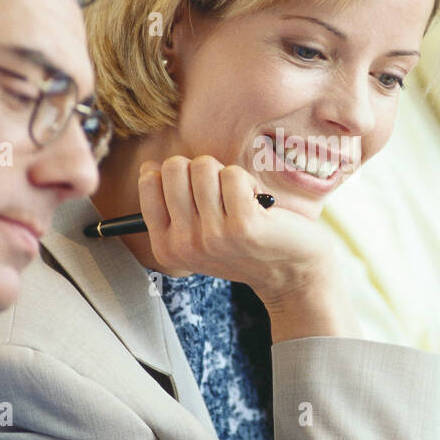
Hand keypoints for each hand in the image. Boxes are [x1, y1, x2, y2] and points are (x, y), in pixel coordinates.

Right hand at [137, 155, 354, 340]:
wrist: (292, 273)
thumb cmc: (245, 246)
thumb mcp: (197, 236)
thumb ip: (170, 207)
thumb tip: (148, 168)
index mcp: (167, 247)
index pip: (150, 182)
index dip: (179, 175)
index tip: (200, 197)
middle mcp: (185, 245)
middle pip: (175, 168)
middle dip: (203, 171)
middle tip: (224, 198)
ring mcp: (212, 237)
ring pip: (204, 166)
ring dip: (227, 176)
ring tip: (242, 202)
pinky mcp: (242, 225)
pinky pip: (233, 175)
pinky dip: (248, 182)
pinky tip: (258, 205)